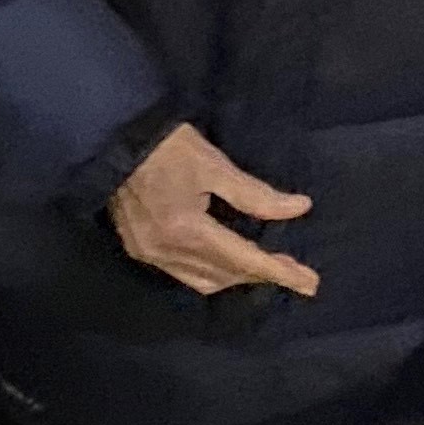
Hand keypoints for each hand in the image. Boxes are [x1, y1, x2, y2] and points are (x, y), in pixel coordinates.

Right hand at [107, 121, 318, 297]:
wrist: (113, 140)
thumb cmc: (168, 147)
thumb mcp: (215, 165)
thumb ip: (256, 194)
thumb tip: (299, 208)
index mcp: (187, 230)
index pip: (244, 260)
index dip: (280, 272)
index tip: (310, 284)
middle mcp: (167, 252)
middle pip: (225, 275)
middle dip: (261, 275)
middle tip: (295, 271)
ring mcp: (150, 254)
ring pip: (204, 281)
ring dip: (237, 277)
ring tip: (267, 268)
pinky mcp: (140, 250)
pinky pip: (183, 273)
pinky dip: (211, 272)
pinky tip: (227, 262)